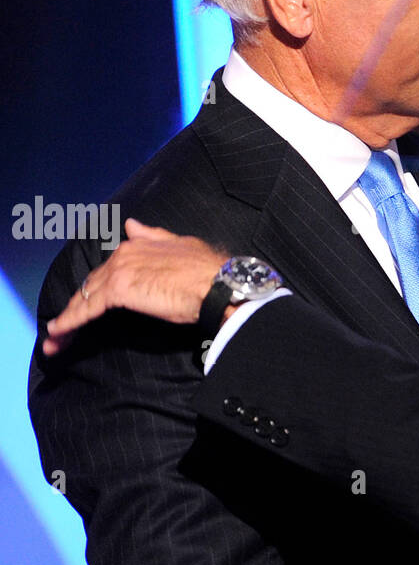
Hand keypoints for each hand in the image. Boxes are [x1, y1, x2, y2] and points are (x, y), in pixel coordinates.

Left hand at [43, 219, 227, 354]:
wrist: (217, 284)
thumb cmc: (208, 272)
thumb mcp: (180, 246)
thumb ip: (153, 237)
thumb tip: (131, 224)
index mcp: (137, 245)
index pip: (108, 270)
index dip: (95, 289)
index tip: (87, 306)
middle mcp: (123, 254)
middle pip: (91, 284)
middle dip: (76, 306)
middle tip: (62, 329)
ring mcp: (119, 271)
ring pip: (84, 297)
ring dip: (67, 319)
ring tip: (55, 340)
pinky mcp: (118, 291)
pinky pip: (87, 309)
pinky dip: (70, 323)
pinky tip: (58, 335)